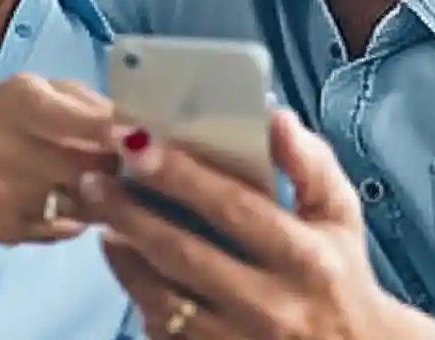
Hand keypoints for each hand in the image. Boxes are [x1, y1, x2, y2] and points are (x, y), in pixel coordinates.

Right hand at [0, 74, 117, 243]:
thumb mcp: (32, 91)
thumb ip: (85, 103)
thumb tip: (134, 129)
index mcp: (24, 102)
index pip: (90, 123)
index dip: (125, 136)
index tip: (145, 142)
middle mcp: (14, 148)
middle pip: (97, 167)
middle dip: (120, 167)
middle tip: (130, 162)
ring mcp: (12, 195)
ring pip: (89, 202)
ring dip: (103, 195)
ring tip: (93, 178)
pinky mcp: (11, 229)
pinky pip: (68, 228)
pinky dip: (75, 218)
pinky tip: (63, 201)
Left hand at [78, 111, 410, 339]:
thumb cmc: (340, 275)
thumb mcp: (339, 215)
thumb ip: (310, 163)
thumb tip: (273, 116)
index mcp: (305, 257)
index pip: (234, 208)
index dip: (181, 174)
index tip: (136, 142)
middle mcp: (272, 305)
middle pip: (183, 255)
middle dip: (130, 213)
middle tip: (94, 180)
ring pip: (162, 300)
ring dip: (125, 257)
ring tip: (102, 221)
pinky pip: (164, 332)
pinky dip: (139, 296)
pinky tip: (127, 264)